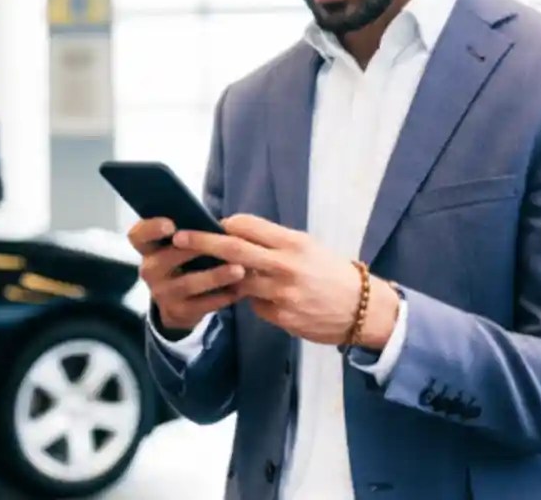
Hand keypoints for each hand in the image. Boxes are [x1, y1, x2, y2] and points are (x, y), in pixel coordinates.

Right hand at [129, 218, 245, 333]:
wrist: (179, 304)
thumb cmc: (185, 262)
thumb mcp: (180, 247)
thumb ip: (191, 233)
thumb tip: (221, 225)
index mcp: (148, 248)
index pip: (138, 235)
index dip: (151, 229)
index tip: (171, 225)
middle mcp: (150, 270)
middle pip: (164, 259)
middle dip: (193, 251)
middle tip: (220, 243)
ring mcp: (161, 293)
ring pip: (188, 283)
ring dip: (215, 276)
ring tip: (240, 270)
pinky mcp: (177, 312)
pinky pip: (201, 305)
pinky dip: (222, 297)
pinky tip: (240, 290)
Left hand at [174, 214, 399, 347]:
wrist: (362, 309)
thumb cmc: (331, 272)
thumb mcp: (308, 246)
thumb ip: (274, 241)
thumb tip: (235, 232)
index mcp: (292, 243)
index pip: (246, 226)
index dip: (225, 224)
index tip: (211, 223)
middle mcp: (285, 266)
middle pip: (232, 249)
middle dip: (202, 242)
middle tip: (179, 237)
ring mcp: (281, 294)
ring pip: (237, 281)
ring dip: (224, 276)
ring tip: (212, 271)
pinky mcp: (280, 317)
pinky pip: (253, 305)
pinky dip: (251, 300)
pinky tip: (260, 297)